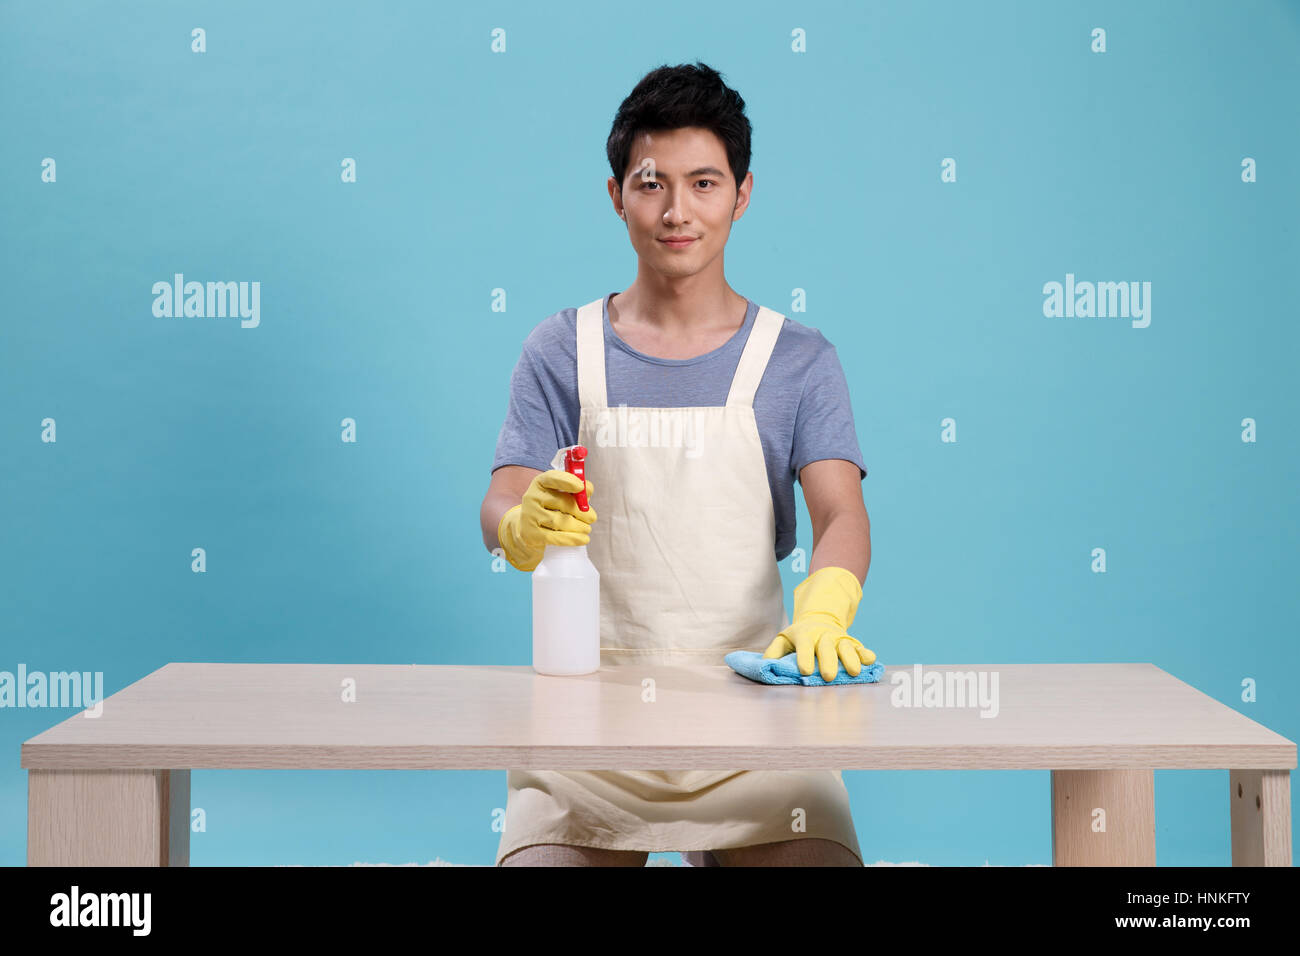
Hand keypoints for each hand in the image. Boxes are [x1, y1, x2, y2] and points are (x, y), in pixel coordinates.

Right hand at [497, 470, 596, 571]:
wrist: (528, 530)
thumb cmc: (550, 509)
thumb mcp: (561, 495)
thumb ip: (577, 490)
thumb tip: (588, 489)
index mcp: (540, 483)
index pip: (552, 478)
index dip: (567, 481)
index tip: (581, 487)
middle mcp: (532, 497)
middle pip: (562, 503)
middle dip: (581, 511)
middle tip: (592, 518)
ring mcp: (529, 516)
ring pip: (561, 521)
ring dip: (579, 526)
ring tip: (587, 528)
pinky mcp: (531, 534)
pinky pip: (556, 537)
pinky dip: (573, 538)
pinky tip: (584, 538)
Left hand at [762, 566, 875, 680]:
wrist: (820, 620)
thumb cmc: (799, 636)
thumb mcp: (784, 639)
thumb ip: (774, 651)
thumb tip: (764, 665)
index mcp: (804, 635)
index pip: (804, 645)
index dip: (804, 657)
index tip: (804, 670)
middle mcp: (823, 636)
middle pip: (826, 648)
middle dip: (828, 662)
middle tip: (828, 677)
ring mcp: (839, 639)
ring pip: (845, 646)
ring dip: (850, 658)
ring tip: (853, 672)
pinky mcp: (852, 642)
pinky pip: (860, 647)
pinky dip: (865, 653)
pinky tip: (870, 660)